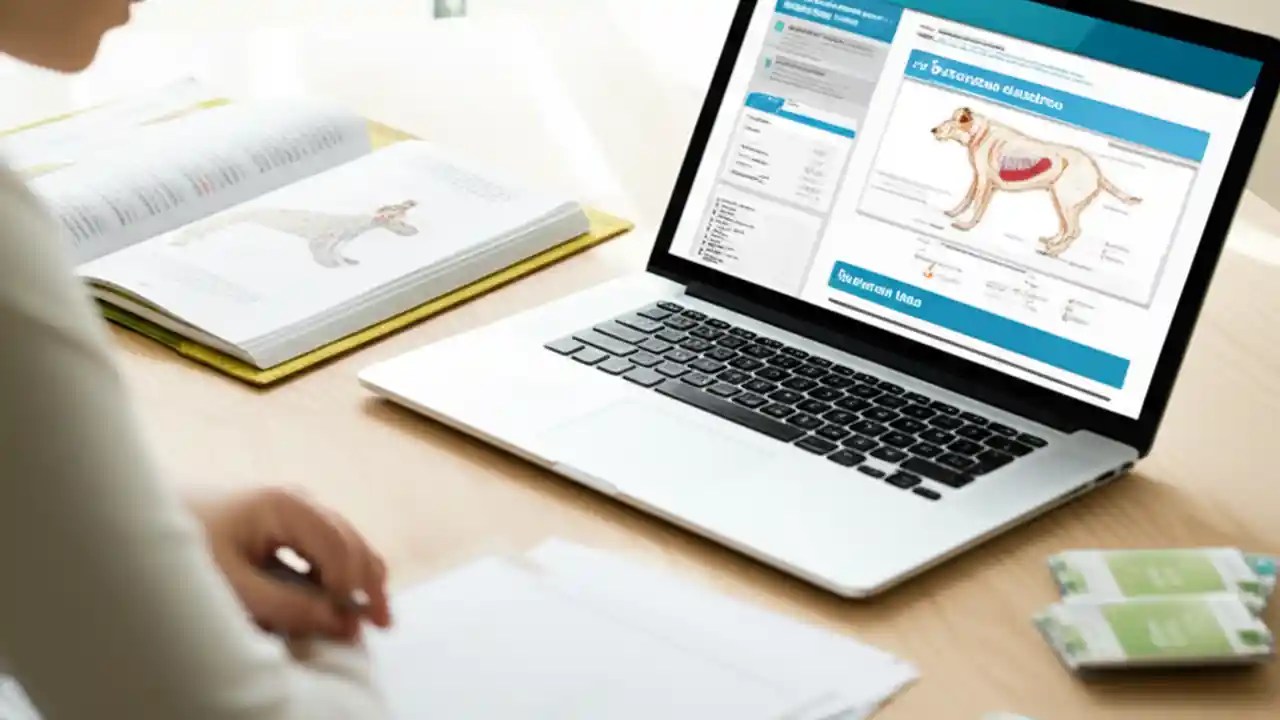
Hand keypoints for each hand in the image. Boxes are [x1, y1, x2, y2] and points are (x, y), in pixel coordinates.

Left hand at [190, 488, 392, 640]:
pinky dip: (339, 572)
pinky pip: (324, 546)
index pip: (337, 545)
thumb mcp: (232, 585)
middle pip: (350, 540)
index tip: (351, 625)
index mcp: (285, 504)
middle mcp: (297, 499)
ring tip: (372, 614)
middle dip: (368, 582)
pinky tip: (343, 598)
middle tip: (384, 624)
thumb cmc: (183, 551)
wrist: (139, 525)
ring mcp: (293, 508)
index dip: (351, 586)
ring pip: (344, 541)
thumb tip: (340, 622)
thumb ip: (286, 605)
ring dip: (359, 577)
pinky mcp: (284, 522)